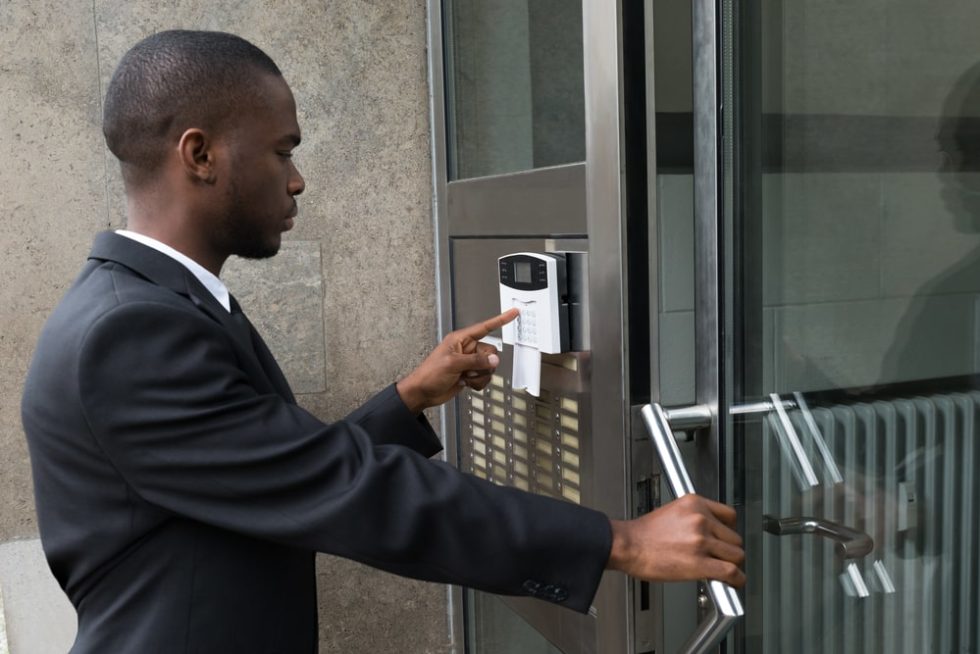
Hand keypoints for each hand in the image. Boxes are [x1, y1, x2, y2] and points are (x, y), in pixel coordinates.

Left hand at [396, 308, 518, 413]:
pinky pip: (485, 377)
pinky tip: (466, 383)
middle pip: (490, 352)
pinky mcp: (470, 374)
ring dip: (480, 375)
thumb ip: (476, 361)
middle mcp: (467, 349)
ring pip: (489, 366)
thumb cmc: (430, 374)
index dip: (500, 320)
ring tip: (465, 377)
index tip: (513, 313)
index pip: (485, 327)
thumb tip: (494, 360)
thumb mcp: (453, 364)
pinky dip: (478, 382)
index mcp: (461, 339)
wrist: (423, 393)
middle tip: (470, 370)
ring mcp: (469, 363)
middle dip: (484, 364)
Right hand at [607, 494, 745, 587]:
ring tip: (724, 570)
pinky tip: (733, 582)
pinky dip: (736, 580)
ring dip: (732, 564)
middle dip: (729, 550)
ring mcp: (701, 540)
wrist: (627, 545)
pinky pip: (731, 572)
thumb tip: (709, 533)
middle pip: (735, 537)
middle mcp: (700, 519)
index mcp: (694, 503)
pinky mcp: (699, 562)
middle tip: (719, 557)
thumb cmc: (643, 534)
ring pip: (736, 555)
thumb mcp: (672, 512)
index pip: (730, 515)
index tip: (726, 538)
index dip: (730, 530)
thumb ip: (693, 519)